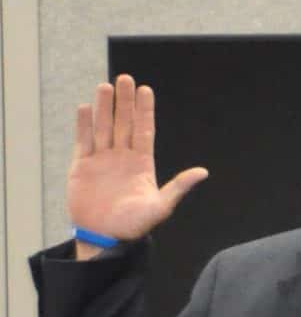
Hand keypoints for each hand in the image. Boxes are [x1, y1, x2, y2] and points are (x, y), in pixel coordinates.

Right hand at [68, 76, 208, 256]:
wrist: (106, 237)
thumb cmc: (135, 224)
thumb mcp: (161, 205)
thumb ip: (179, 186)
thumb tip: (203, 172)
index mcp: (142, 163)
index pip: (144, 130)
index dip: (144, 110)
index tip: (145, 90)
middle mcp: (122, 157)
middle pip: (123, 123)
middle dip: (124, 102)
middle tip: (125, 78)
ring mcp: (101, 160)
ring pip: (103, 127)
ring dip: (104, 107)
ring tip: (105, 86)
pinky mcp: (81, 166)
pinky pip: (83, 141)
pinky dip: (84, 125)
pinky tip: (86, 108)